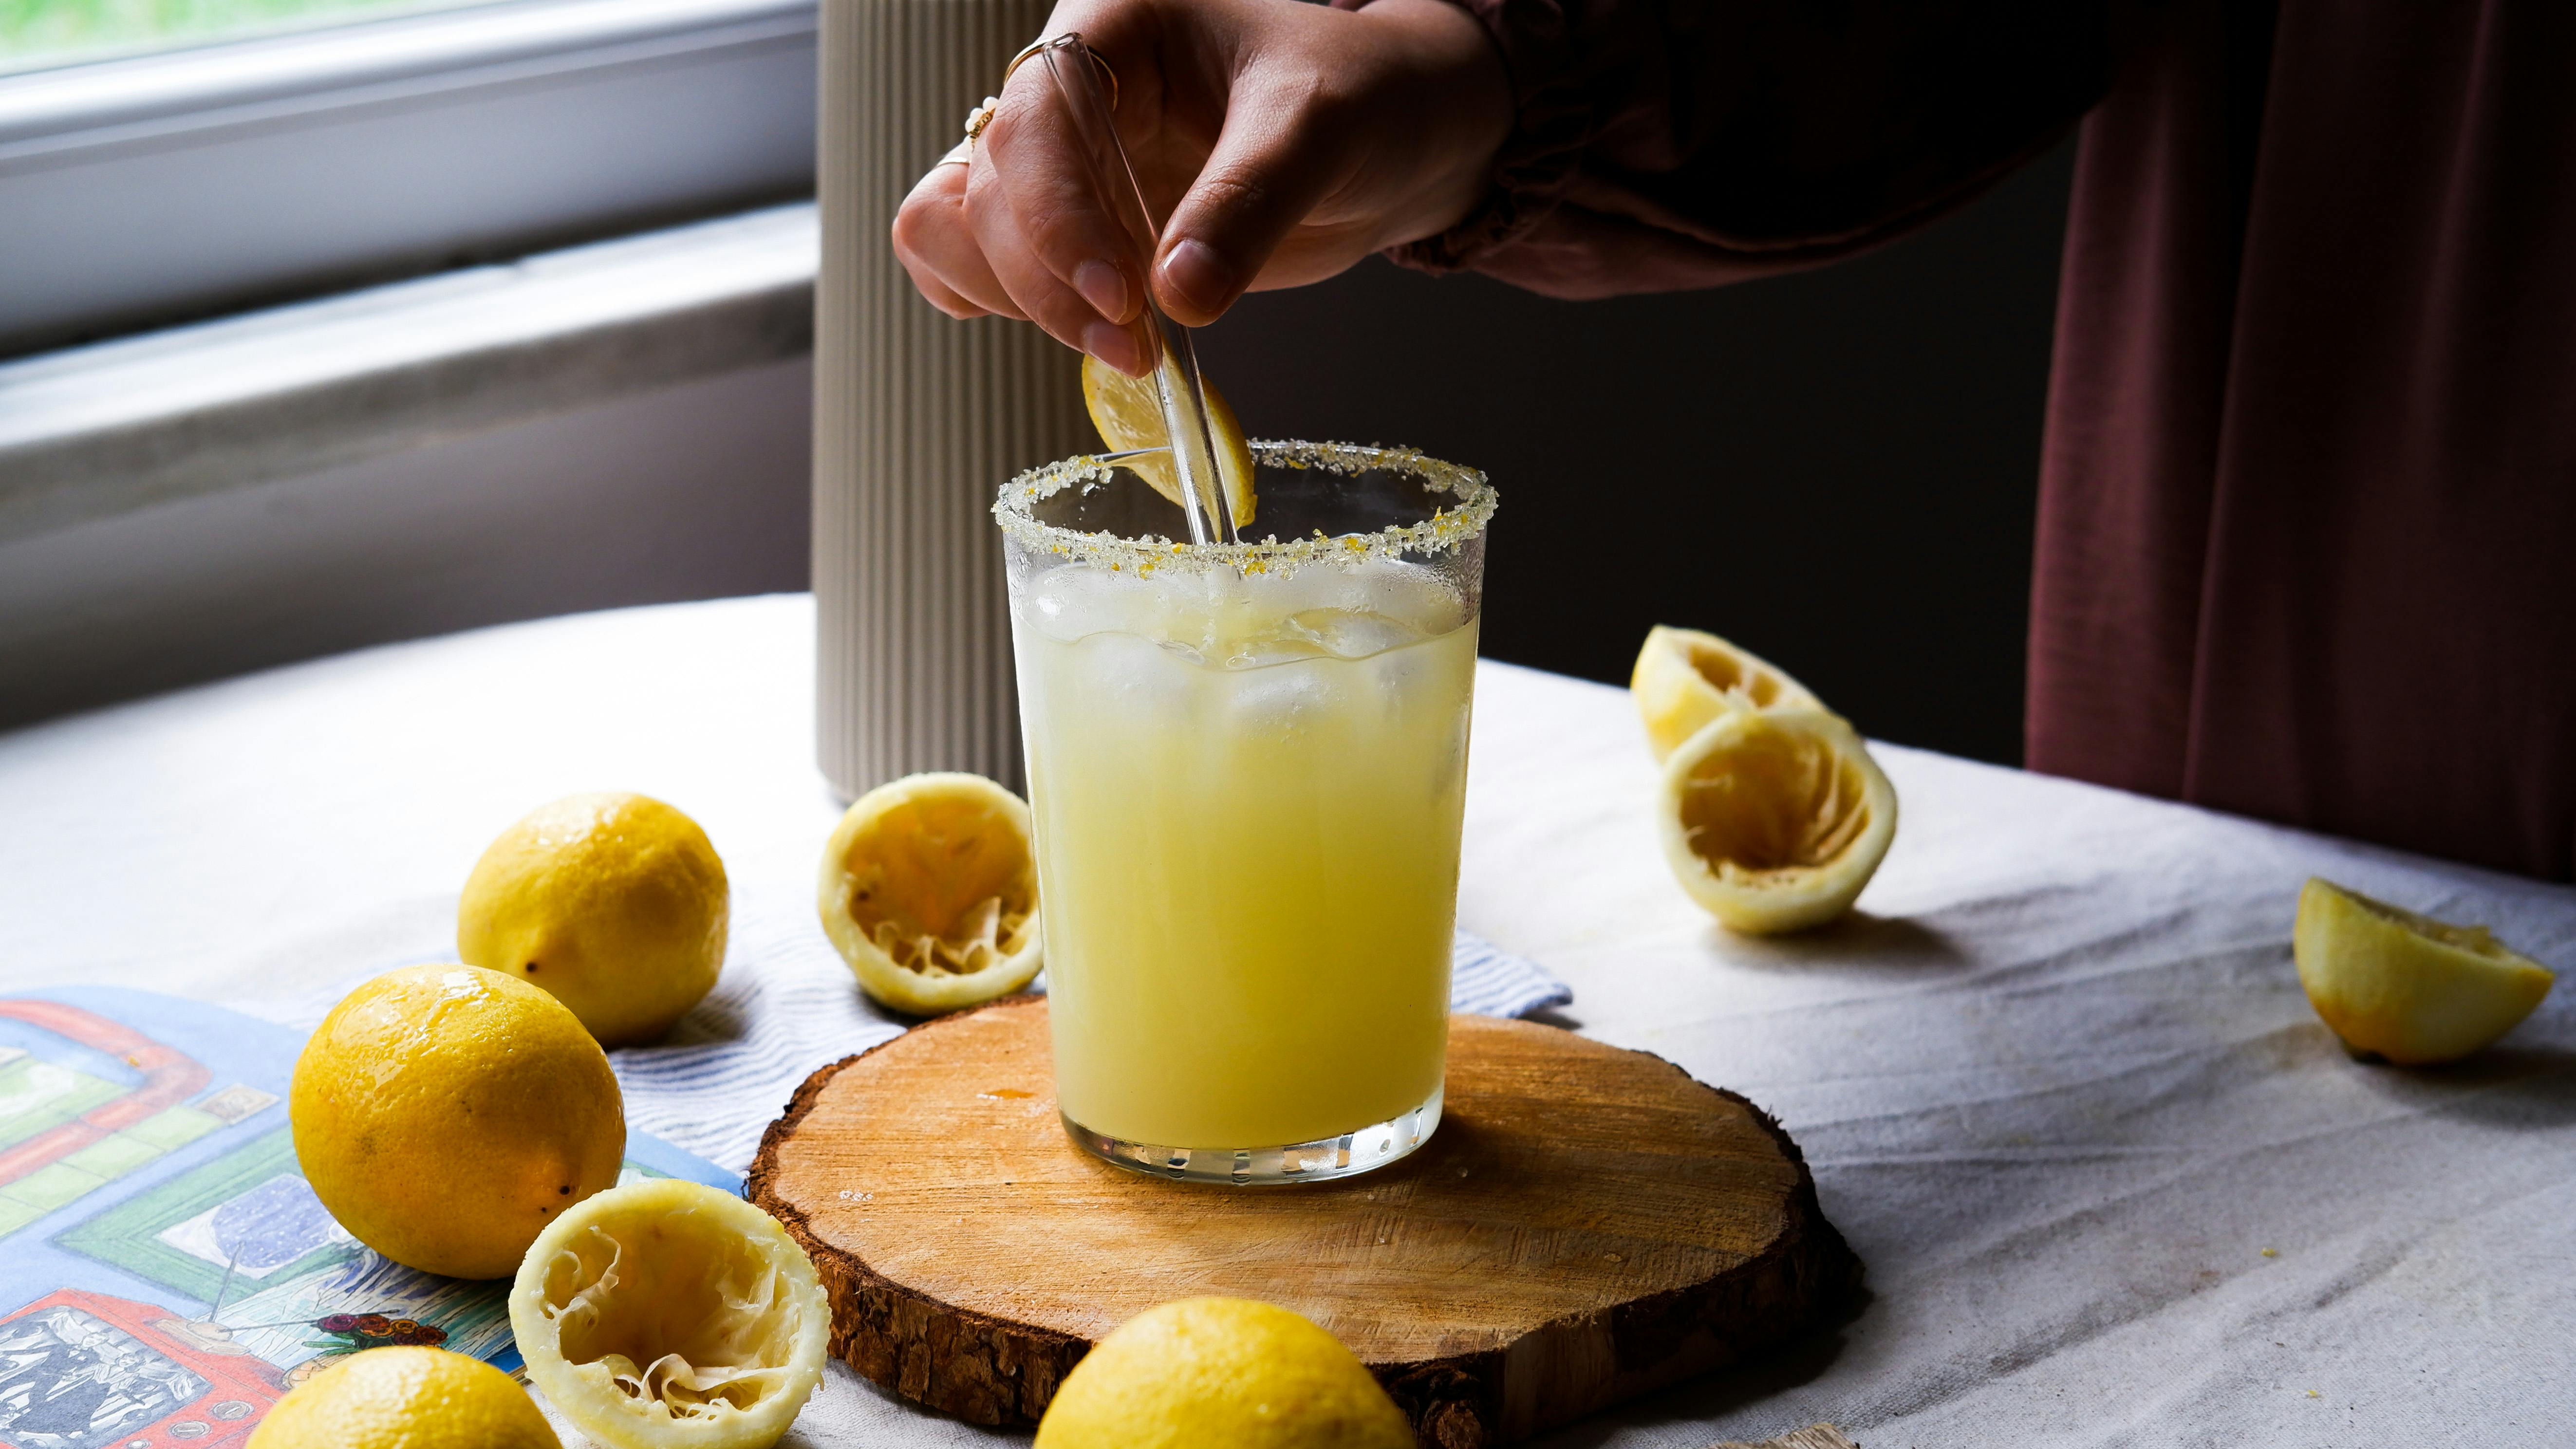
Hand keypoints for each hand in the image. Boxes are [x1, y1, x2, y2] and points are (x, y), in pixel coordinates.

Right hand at [891, 0, 1509, 373]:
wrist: (1391, 133)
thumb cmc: (1362, 98)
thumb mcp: (1323, 131)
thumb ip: (1249, 204)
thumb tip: (1174, 297)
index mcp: (1115, 27)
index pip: (1038, 118)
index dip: (1060, 216)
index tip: (1123, 297)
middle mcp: (1066, 89)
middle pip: (986, 188)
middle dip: (1050, 282)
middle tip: (1138, 347)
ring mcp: (1059, 161)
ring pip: (952, 225)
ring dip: (1016, 299)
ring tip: (1123, 346)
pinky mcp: (1067, 224)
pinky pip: (970, 260)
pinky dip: (1002, 304)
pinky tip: (1081, 329)